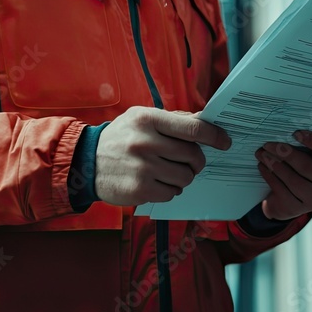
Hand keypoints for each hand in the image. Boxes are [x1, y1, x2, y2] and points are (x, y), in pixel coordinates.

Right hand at [95, 107, 230, 205]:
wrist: (87, 162)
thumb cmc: (120, 138)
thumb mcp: (140, 118)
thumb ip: (172, 120)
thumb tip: (204, 120)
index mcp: (147, 119)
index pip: (192, 128)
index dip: (214, 136)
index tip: (224, 141)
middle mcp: (145, 142)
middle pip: (193, 155)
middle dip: (197, 160)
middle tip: (190, 161)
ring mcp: (142, 168)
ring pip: (186, 176)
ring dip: (184, 176)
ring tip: (169, 172)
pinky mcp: (140, 190)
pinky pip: (172, 193)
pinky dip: (170, 190)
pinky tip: (157, 182)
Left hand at [255, 130, 311, 220]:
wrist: (290, 193)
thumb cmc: (302, 164)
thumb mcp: (309, 152)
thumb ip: (305, 143)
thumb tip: (285, 130)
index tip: (297, 133)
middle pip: (308, 167)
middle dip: (285, 154)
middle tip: (269, 144)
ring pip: (293, 180)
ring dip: (275, 165)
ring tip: (262, 154)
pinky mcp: (299, 208)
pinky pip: (282, 190)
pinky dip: (270, 176)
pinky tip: (262, 166)